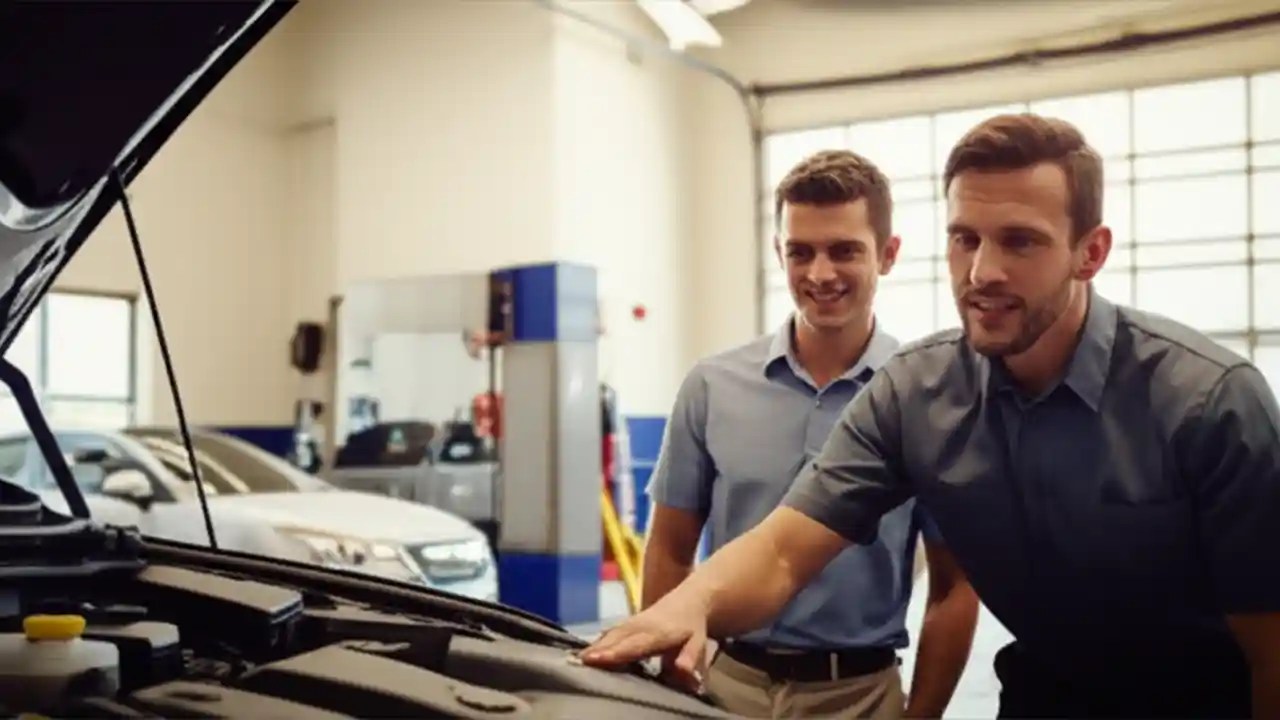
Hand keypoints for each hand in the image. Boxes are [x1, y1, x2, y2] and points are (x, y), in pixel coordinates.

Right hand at [578, 599, 709, 693]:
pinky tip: (587, 652)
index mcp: (658, 633)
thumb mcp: (698, 643)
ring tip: (578, 659)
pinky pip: (610, 632)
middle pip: (616, 639)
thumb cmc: (692, 627)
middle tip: (579, 662)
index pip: (634, 645)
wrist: (689, 600)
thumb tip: (682, 672)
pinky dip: (597, 642)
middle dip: (598, 650)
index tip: (598, 659)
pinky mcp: (627, 623)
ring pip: (610, 634)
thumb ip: (689, 658)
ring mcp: (632, 622)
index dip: (616, 652)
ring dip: (594, 646)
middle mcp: (641, 626)